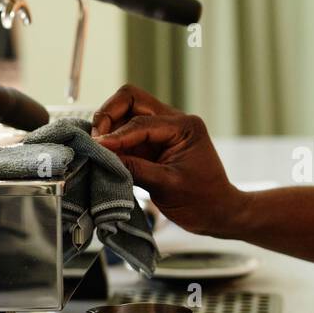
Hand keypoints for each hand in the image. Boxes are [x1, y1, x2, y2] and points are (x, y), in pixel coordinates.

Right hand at [91, 84, 243, 235]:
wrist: (216, 213)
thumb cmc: (200, 200)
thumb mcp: (166, 185)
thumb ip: (134, 168)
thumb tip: (102, 156)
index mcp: (185, 126)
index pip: (141, 123)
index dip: (116, 135)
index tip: (97, 147)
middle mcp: (173, 120)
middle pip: (131, 99)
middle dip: (109, 115)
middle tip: (97, 140)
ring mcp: (161, 130)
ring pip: (125, 112)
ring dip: (109, 126)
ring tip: (99, 149)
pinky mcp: (152, 143)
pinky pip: (126, 131)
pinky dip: (113, 140)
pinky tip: (105, 154)